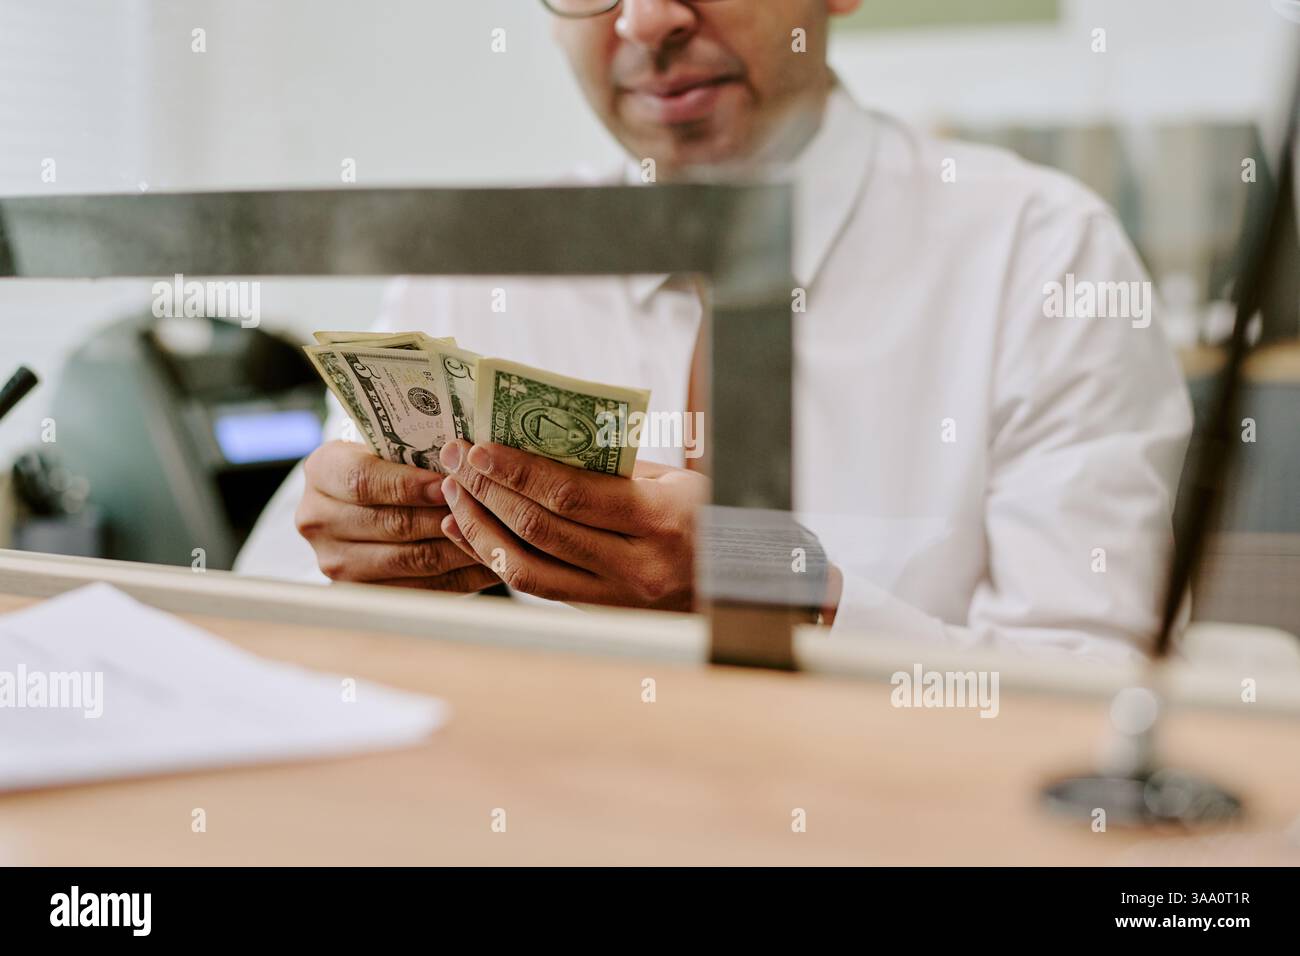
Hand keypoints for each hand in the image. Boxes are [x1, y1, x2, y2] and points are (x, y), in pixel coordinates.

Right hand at [295, 441, 501, 592]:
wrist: (362, 501)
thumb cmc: (387, 462)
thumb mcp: (389, 444)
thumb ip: (416, 449)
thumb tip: (467, 456)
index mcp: (322, 471)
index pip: (364, 481)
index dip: (410, 485)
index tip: (450, 482)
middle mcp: (318, 519)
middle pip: (392, 524)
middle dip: (446, 517)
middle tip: (488, 511)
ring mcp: (337, 562)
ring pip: (411, 560)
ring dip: (460, 548)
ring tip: (497, 536)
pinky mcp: (364, 592)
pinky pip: (421, 588)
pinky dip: (460, 577)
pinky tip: (488, 562)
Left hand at [436, 440, 708, 609]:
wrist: (737, 583)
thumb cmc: (707, 517)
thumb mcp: (675, 482)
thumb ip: (614, 468)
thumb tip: (538, 443)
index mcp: (660, 520)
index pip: (572, 495)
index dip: (517, 471)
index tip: (480, 448)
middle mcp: (637, 566)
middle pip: (540, 529)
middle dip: (487, 491)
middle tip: (455, 461)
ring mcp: (617, 598)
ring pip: (527, 568)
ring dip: (481, 528)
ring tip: (455, 493)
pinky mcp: (599, 613)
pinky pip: (536, 586)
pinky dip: (495, 557)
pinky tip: (469, 531)